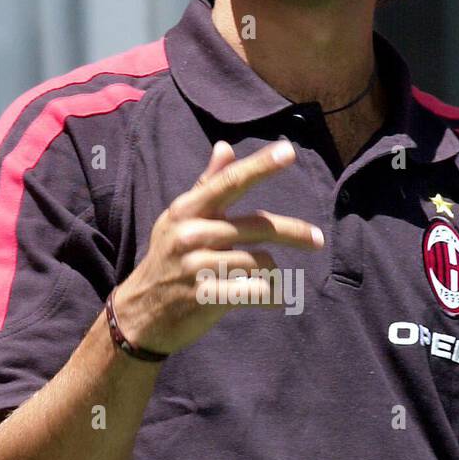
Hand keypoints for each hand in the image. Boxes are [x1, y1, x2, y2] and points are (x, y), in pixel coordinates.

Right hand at [113, 139, 323, 353]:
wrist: (140, 313)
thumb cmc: (168, 260)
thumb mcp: (179, 219)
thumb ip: (207, 185)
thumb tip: (225, 146)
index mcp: (187, 210)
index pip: (230, 182)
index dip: (260, 166)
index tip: (288, 151)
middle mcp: (190, 234)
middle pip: (258, 226)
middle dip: (294, 233)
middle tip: (317, 240)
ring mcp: (196, 266)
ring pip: (260, 261)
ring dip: (272, 272)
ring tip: (266, 280)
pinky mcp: (204, 297)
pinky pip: (254, 291)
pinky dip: (270, 295)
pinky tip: (272, 298)